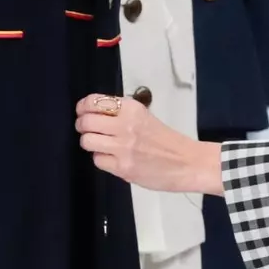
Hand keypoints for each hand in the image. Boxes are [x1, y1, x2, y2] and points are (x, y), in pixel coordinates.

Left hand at [76, 95, 223, 192]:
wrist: (188, 163)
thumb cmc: (166, 140)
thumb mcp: (144, 117)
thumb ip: (121, 114)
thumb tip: (92, 113)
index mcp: (132, 108)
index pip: (94, 101)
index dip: (82, 107)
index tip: (82, 112)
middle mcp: (125, 125)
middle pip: (86, 122)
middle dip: (81, 126)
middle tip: (86, 129)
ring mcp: (123, 148)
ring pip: (87, 141)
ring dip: (89, 142)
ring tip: (99, 144)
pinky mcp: (123, 167)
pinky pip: (97, 160)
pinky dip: (102, 159)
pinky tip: (112, 158)